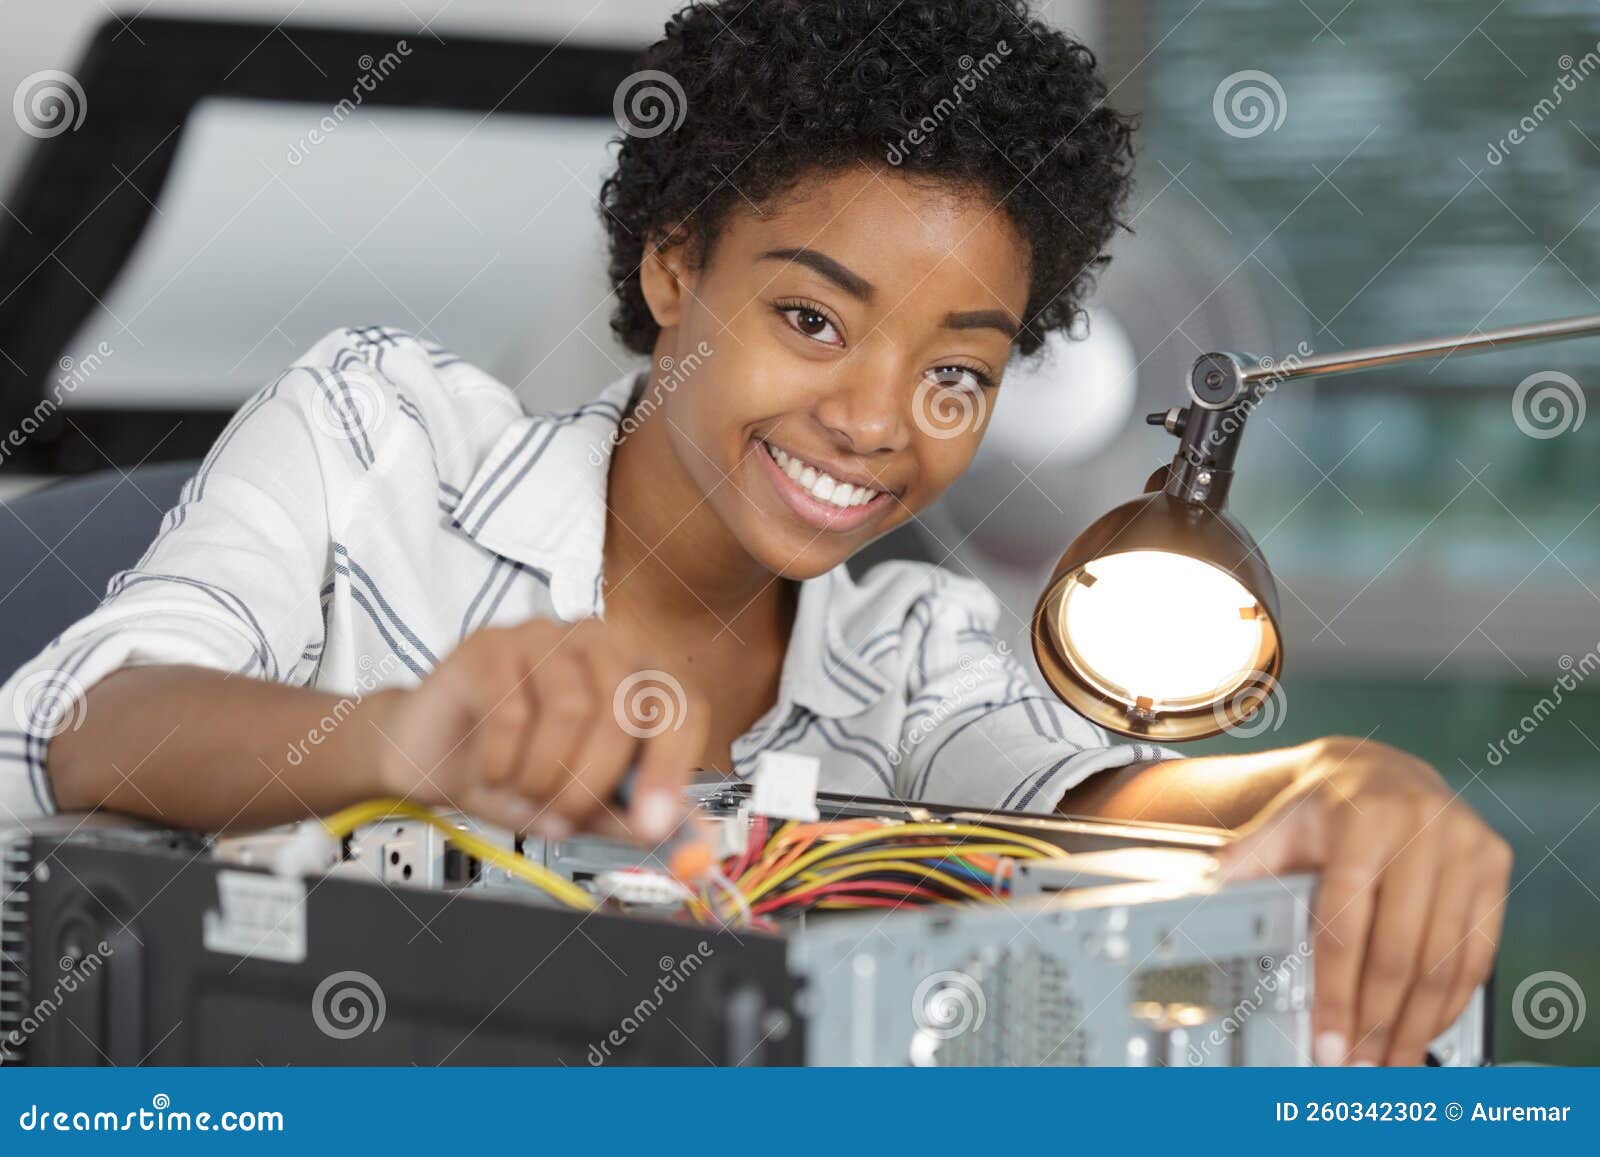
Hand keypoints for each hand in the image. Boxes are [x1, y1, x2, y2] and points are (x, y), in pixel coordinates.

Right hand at [363, 619, 706, 843]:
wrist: (429, 755)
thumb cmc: (513, 769)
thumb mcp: (579, 805)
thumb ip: (631, 815)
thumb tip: (688, 841)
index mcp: (638, 672)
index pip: (682, 706)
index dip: (672, 768)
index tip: (653, 825)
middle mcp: (600, 641)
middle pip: (627, 707)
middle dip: (596, 780)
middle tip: (566, 818)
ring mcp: (545, 634)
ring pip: (572, 708)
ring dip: (545, 774)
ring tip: (523, 792)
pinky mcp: (491, 644)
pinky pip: (512, 710)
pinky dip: (503, 762)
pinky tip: (491, 772)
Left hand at [1214, 735, 1510, 1066]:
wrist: (1383, 770)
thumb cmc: (1327, 809)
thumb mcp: (1281, 825)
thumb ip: (1246, 863)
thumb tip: (1203, 897)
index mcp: (1361, 821)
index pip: (1345, 925)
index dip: (1336, 993)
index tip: (1326, 1042)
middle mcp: (1421, 829)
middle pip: (1398, 952)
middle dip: (1376, 1022)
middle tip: (1358, 1067)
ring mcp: (1464, 846)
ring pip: (1443, 960)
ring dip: (1416, 1024)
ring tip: (1389, 1062)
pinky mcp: (1494, 864)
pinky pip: (1478, 950)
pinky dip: (1451, 1000)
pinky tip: (1425, 1028)